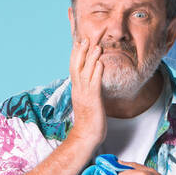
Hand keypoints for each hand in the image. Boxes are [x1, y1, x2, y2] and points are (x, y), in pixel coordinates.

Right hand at [69, 35, 105, 152]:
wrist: (85, 136)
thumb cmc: (88, 121)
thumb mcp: (87, 102)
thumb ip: (88, 90)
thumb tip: (91, 82)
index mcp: (77, 89)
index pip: (74, 68)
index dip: (77, 54)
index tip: (79, 42)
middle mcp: (78, 90)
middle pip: (77, 67)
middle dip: (81, 52)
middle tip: (85, 38)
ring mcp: (84, 95)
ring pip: (86, 72)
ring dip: (91, 58)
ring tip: (96, 45)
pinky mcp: (93, 101)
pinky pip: (95, 84)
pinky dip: (97, 72)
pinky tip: (101, 63)